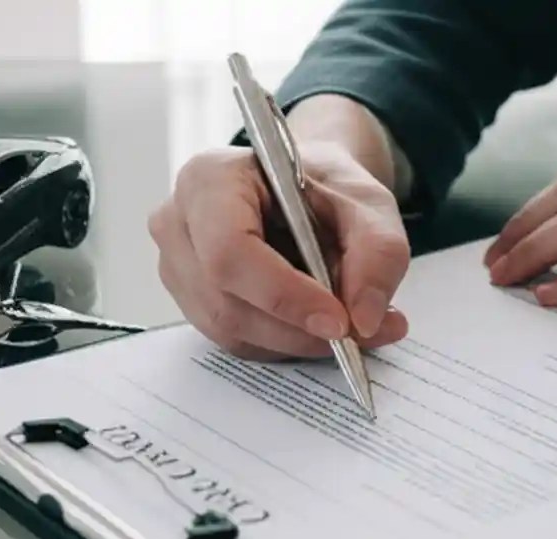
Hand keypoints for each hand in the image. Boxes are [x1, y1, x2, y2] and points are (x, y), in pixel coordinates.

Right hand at [148, 142, 409, 359]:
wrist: (307, 192)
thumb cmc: (327, 188)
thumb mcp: (370, 205)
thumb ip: (378, 254)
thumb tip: (364, 319)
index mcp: (210, 178)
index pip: (229, 250)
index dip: (283, 294)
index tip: (338, 320)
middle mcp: (179, 223)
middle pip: (227, 301)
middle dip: (299, 329)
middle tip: (361, 332)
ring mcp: (178, 266)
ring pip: (231, 329)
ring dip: (296, 341)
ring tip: (352, 329)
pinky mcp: (193, 301)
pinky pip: (236, 340)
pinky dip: (284, 343)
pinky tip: (316, 325)